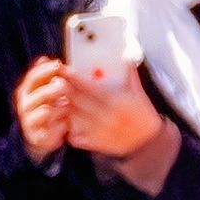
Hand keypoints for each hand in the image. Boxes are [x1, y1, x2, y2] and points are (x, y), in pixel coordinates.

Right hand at [13, 59, 72, 163]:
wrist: (43, 135)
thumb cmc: (47, 108)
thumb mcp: (47, 88)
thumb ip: (46, 75)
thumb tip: (43, 58)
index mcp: (26, 91)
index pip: (33, 78)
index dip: (45, 70)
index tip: (58, 64)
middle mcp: (25, 105)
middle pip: (39, 94)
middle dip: (54, 89)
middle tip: (65, 87)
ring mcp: (29, 121)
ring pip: (46, 111)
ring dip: (60, 108)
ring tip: (67, 107)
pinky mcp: (36, 136)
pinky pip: (50, 128)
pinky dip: (61, 125)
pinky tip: (66, 123)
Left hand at [63, 61, 182, 189]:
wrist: (149, 142)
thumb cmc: (143, 115)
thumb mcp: (139, 93)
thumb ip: (130, 75)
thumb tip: (126, 56)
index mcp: (115, 101)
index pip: (88, 87)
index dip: (73, 77)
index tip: (62, 69)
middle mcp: (105, 116)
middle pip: (76, 101)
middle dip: (62, 90)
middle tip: (51, 81)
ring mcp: (99, 131)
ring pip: (73, 118)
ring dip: (62, 109)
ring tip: (54, 100)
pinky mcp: (96, 143)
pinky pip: (75, 136)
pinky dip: (67, 129)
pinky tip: (63, 121)